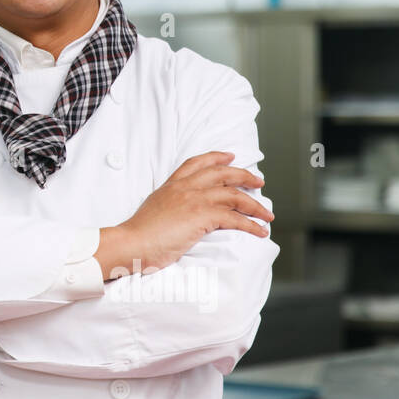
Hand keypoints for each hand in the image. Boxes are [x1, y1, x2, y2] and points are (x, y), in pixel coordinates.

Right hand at [106, 151, 272, 274]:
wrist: (131, 243)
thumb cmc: (138, 234)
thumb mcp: (153, 209)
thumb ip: (169, 205)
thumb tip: (180, 212)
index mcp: (171, 185)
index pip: (196, 163)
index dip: (216, 157)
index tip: (230, 156)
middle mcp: (184, 188)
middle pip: (222, 173)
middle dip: (244, 176)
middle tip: (258, 181)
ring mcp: (194, 200)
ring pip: (234, 195)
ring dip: (255, 204)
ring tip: (266, 214)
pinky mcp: (201, 216)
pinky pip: (235, 218)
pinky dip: (251, 225)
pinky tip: (260, 231)